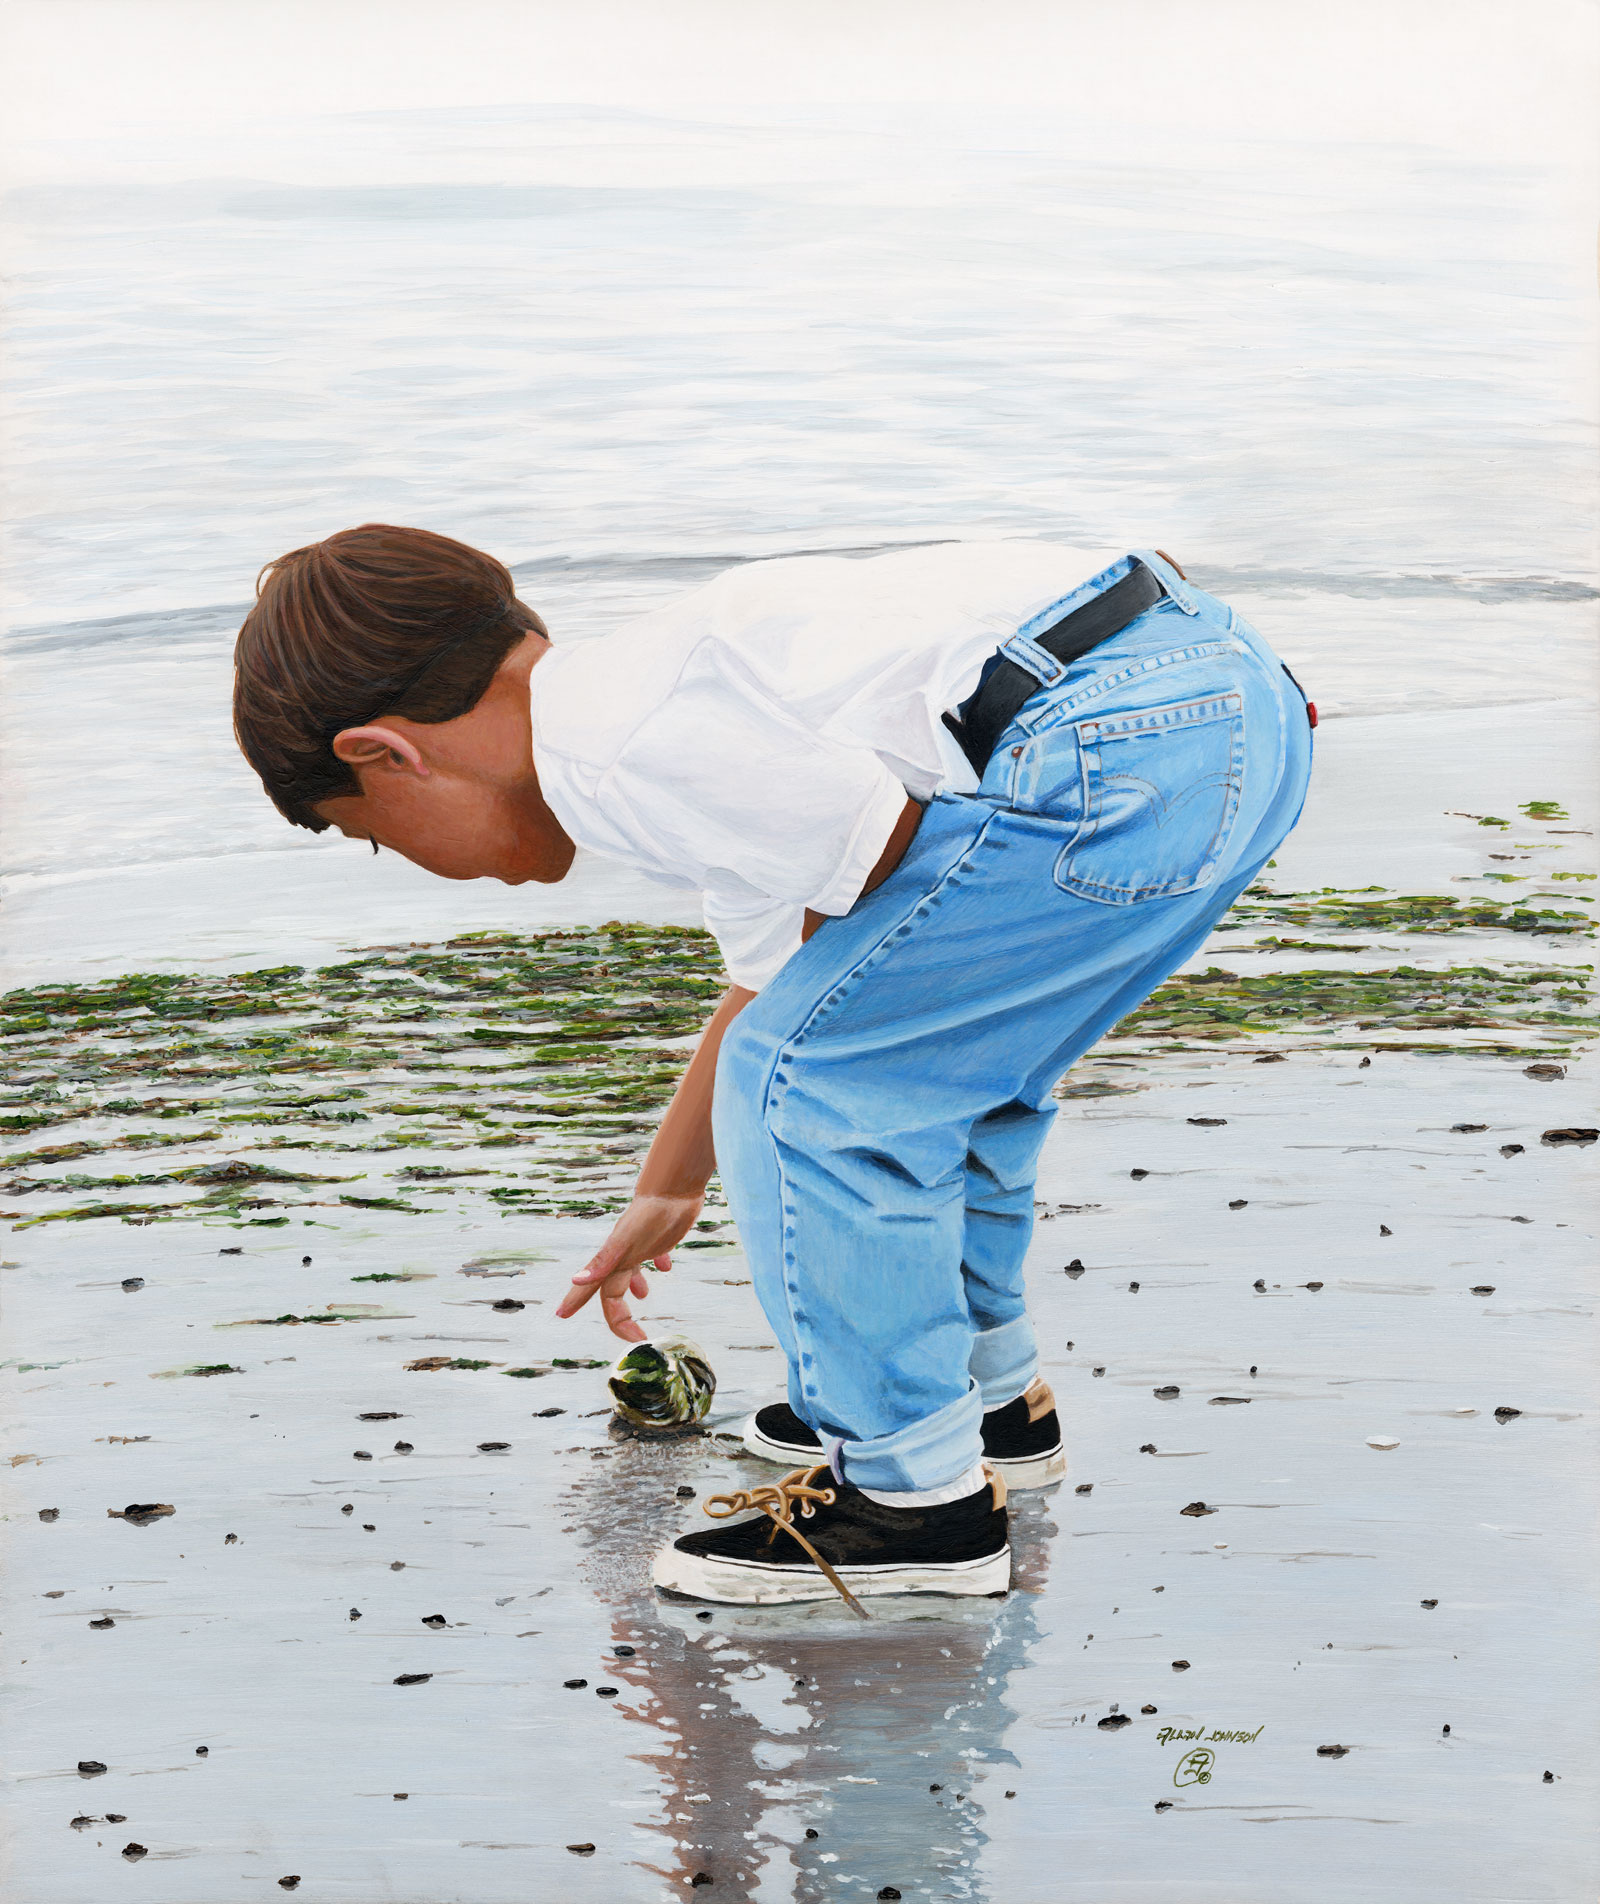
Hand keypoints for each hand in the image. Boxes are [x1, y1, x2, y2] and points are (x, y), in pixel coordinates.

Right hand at [555, 1192, 704, 1342]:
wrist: (673, 1188)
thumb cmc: (649, 1214)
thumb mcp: (625, 1242)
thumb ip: (603, 1261)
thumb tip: (576, 1280)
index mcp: (614, 1261)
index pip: (596, 1293)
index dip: (578, 1305)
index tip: (562, 1318)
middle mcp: (623, 1256)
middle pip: (615, 1291)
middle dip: (621, 1315)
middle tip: (636, 1336)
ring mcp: (640, 1246)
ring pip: (631, 1273)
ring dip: (634, 1288)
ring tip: (644, 1298)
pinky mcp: (659, 1238)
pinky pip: (655, 1255)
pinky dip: (658, 1264)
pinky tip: (666, 1267)